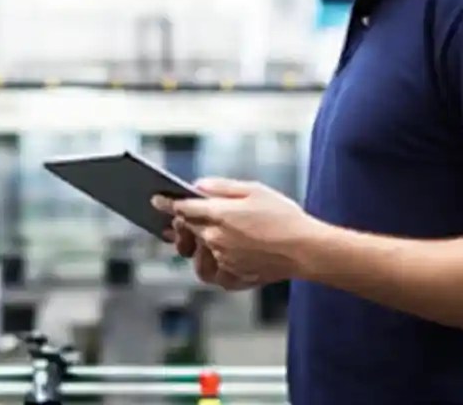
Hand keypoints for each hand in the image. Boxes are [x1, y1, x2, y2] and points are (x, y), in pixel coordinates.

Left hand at [154, 177, 315, 282]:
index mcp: (219, 215)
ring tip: (200, 241)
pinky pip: (216, 274)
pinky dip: (215, 267)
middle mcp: (216, 239)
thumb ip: (222, 187)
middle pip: (188, 231)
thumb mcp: (254, 190)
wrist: (306, 250)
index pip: (183, 207)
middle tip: (179, 221)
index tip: (156, 199)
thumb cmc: (283, 216)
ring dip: (195, 249)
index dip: (167, 202)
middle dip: (181, 224)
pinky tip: (220, 258)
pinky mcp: (234, 277)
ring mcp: (224, 261)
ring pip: (198, 257)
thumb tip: (198, 186)